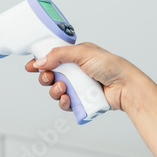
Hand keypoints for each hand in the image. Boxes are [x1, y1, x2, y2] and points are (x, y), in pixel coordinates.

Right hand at [25, 43, 139, 112]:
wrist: (125, 86)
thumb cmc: (111, 66)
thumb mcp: (83, 53)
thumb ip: (59, 55)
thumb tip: (40, 61)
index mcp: (76, 56)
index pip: (53, 58)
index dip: (41, 62)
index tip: (31, 67)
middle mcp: (76, 71)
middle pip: (51, 75)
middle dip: (46, 78)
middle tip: (48, 78)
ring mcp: (79, 86)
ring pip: (56, 91)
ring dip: (54, 91)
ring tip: (62, 88)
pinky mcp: (82, 100)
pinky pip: (66, 103)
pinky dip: (64, 102)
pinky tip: (67, 98)